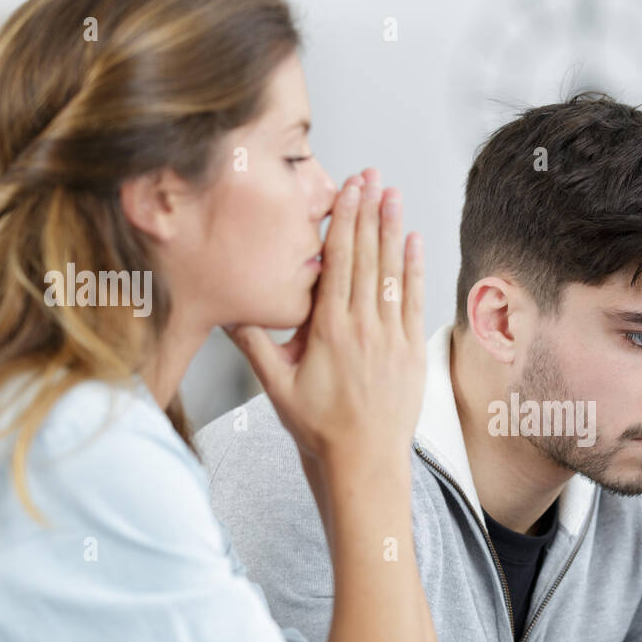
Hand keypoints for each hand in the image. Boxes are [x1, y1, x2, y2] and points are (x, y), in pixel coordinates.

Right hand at [225, 168, 424, 469]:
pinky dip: (414, 269)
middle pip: (367, 258)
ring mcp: (390, 338)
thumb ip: (253, 342)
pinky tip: (414, 241)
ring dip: (393, 231)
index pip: (338, 262)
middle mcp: (363, 328)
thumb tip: (226, 308)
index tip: (348, 189)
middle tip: (371, 177)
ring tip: (392, 195)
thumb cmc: (318, 429)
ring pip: (392, 273)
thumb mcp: (274, 385)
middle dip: (369, 213)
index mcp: (329, 330)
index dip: (344, 221)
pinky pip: (414, 301)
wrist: (362, 464)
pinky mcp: (410, 352)